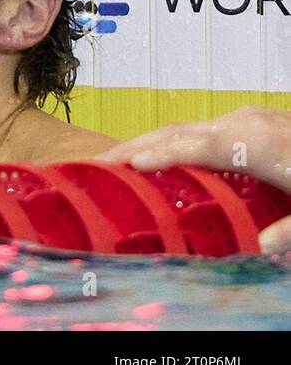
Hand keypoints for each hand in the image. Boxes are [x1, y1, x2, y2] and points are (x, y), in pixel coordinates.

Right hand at [95, 106, 290, 253]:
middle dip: (132, 146)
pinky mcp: (250, 121)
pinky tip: (157, 159)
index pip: (194, 145)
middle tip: (92, 167)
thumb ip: (290, 228)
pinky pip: (198, 130)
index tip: (121, 166)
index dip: (157, 155)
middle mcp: (244, 122)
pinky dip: (169, 143)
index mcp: (257, 142)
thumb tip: (261, 246)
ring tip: (112, 164)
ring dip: (146, 144)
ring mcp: (246, 118)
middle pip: (177, 131)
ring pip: (184, 128)